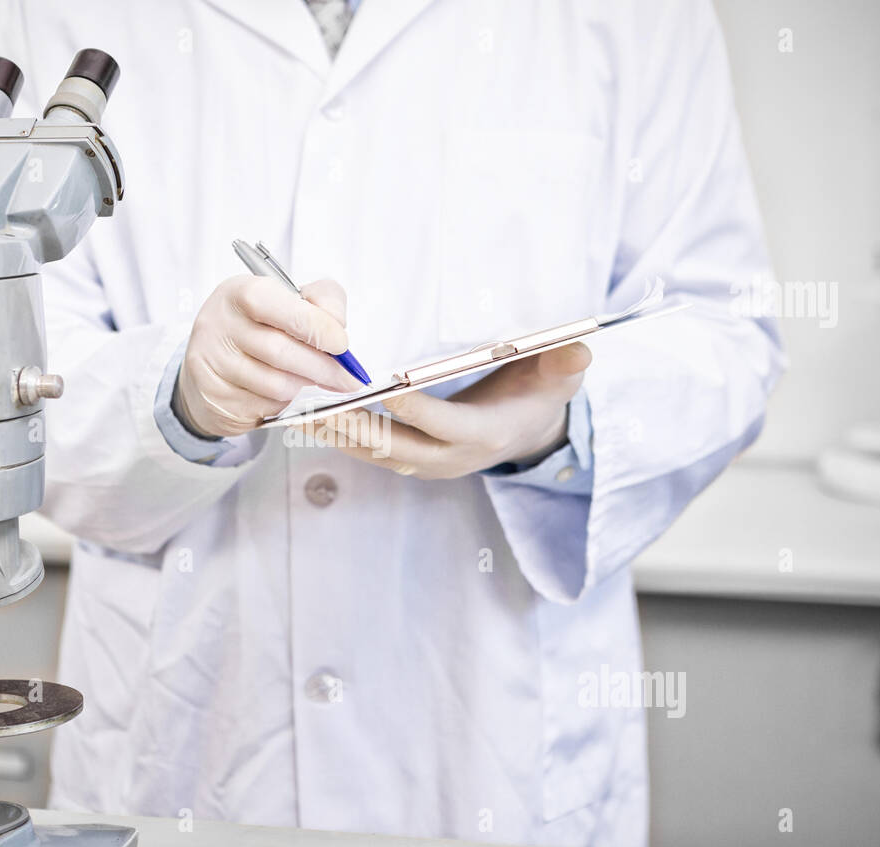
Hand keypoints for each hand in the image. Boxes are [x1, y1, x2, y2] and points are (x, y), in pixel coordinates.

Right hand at [173, 276, 360, 436]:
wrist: (209, 361)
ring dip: (303, 384)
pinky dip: (282, 401)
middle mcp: (220, 325)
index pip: (284, 309)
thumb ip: (321, 301)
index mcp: (240, 292)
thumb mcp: (286, 299)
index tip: (342, 344)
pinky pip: (264, 405)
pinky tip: (279, 389)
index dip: (319, 328)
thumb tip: (338, 327)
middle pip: (282, 351)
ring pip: (276, 384)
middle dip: (323, 367)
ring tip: (307, 376)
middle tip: (347, 377)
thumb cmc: (256, 326)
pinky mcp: (215, 397)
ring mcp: (213, 363)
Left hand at [300, 342, 590, 478]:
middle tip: (319, 399)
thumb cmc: (539, 394)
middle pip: (395, 443)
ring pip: (373, 452)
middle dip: (355, 422)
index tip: (379, 384)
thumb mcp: (559, 378)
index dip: (411, 404)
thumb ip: (565, 363)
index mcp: (483, 435)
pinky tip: (308, 418)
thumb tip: (579, 348)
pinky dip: (339, 437)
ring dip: (337, 432)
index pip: (441, 421)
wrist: (528, 433)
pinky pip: (367, 454)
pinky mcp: (409, 463)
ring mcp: (427, 465)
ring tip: (300, 408)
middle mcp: (451, 458)